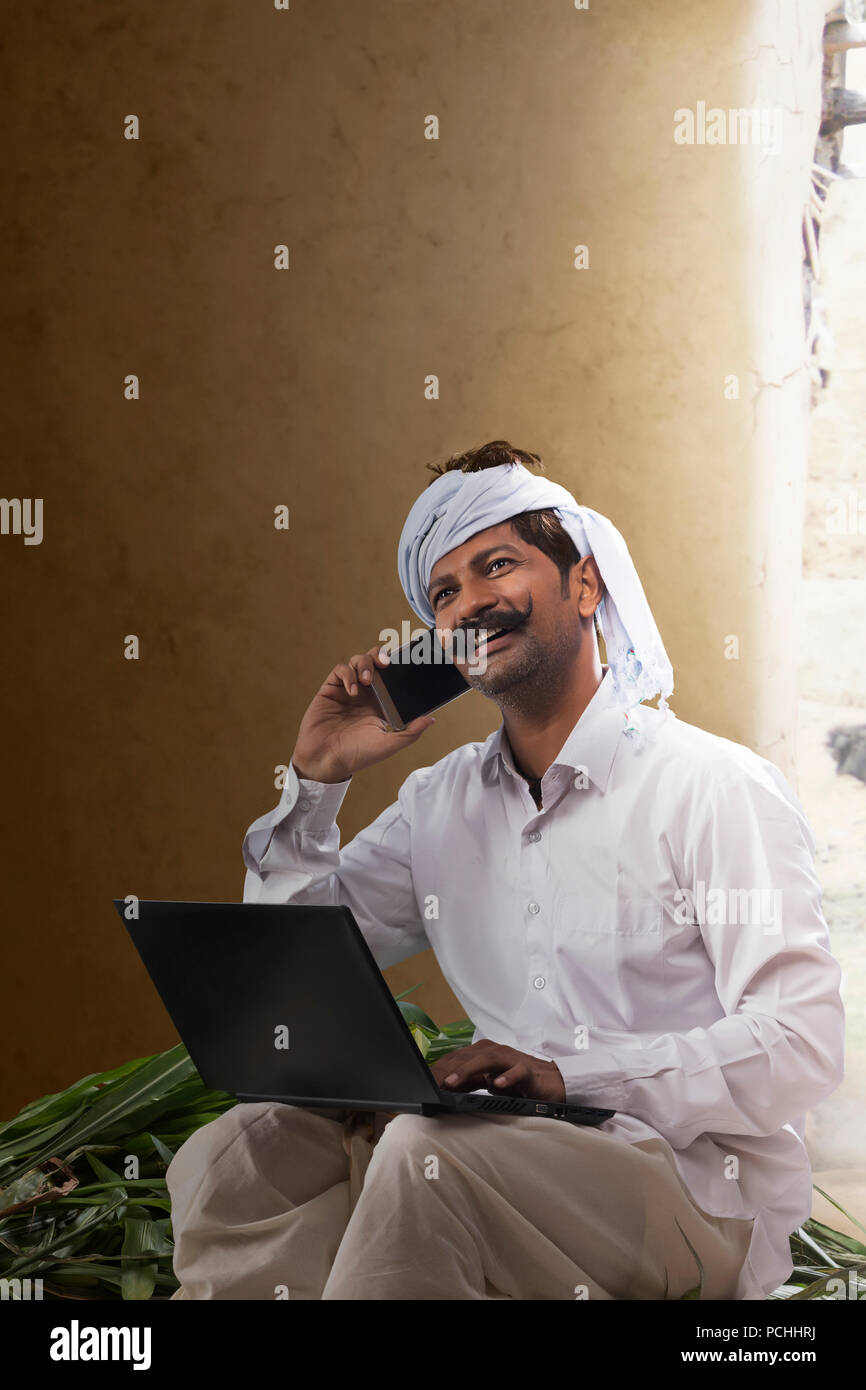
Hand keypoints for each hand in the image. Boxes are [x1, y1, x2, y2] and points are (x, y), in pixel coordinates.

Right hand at [290, 641, 435, 783]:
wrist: (326, 759)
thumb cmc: (357, 755)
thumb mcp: (388, 745)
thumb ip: (410, 733)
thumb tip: (431, 719)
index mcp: (381, 703)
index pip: (392, 677)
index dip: (399, 666)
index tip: (407, 661)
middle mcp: (366, 693)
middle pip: (375, 662)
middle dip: (381, 656)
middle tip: (386, 663)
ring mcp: (348, 689)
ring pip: (358, 661)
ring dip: (365, 664)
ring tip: (367, 679)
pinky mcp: (331, 689)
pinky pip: (340, 670)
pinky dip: (348, 675)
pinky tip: (352, 689)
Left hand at [430, 1039, 565, 1103]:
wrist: (552, 1083)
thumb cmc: (518, 1082)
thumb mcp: (489, 1082)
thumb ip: (469, 1082)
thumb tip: (443, 1087)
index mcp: (483, 1053)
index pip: (456, 1058)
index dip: (438, 1069)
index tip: (421, 1081)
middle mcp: (495, 1051)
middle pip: (466, 1057)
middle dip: (446, 1070)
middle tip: (429, 1083)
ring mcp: (512, 1059)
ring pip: (487, 1060)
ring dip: (468, 1070)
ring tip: (452, 1083)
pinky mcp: (529, 1070)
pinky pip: (517, 1071)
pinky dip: (506, 1077)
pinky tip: (496, 1084)